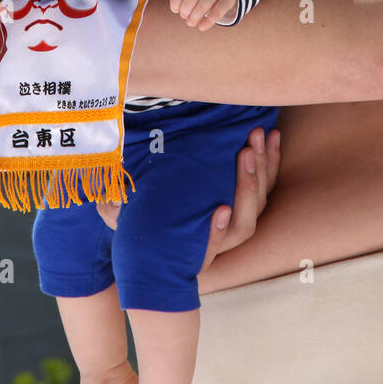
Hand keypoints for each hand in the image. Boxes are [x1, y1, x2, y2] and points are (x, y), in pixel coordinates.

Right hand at [95, 125, 280, 265]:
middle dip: (249, 183)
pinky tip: (272, 137)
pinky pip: (267, 184)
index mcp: (195, 247)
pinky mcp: (248, 199)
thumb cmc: (139, 220)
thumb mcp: (122, 217)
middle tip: (246, 149)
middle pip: (245, 219)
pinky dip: (271, 161)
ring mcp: (238, 218)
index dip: (218, 232)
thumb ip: (114, 211)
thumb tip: (111, 199)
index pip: (214, 244)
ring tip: (259, 136)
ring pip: (260, 200)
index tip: (221, 210)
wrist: (163, 228)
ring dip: (263, 166)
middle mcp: (221, 237)